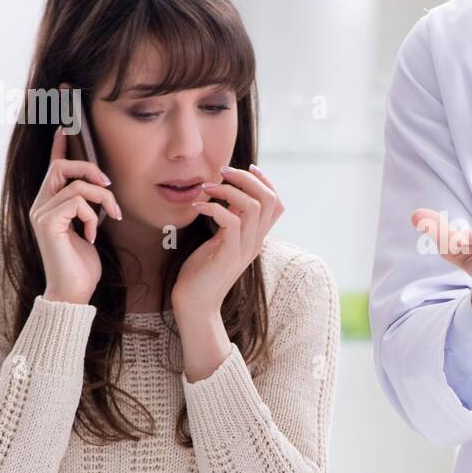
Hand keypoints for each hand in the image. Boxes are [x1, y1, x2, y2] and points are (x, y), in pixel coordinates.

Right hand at [30, 125, 122, 305]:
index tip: (66, 125)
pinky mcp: (47, 223)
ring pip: (77, 186)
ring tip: (110, 218)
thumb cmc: (82, 264)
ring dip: (103, 199)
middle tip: (110, 187)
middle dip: (90, 170)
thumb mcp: (90, 228)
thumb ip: (89, 207)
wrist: (73, 292)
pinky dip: (92, 217)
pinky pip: (77, 203)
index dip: (59, 145)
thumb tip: (102, 189)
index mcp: (50, 204)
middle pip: (62, 167)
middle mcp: (40, 205)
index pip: (53, 167)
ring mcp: (41, 213)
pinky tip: (92, 235)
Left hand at [171, 164, 284, 317]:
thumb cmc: (202, 272)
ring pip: (253, 207)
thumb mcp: (220, 240)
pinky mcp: (229, 256)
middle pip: (269, 200)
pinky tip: (198, 207)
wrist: (195, 304)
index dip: (266, 181)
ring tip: (207, 187)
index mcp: (256, 237)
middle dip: (247, 178)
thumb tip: (230, 195)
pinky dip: (214, 208)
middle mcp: (256, 242)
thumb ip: (230, 220)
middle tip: (223, 172)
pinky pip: (231, 223)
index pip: (276, 203)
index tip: (246, 168)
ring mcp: (244, 249)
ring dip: (228, 190)